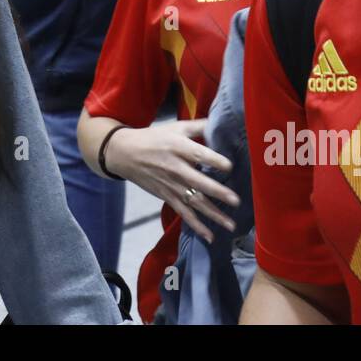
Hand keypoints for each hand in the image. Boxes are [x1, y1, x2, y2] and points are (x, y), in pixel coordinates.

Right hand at [104, 119, 238, 242]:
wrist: (125, 153)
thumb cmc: (154, 138)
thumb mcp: (176, 127)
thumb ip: (199, 127)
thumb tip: (221, 123)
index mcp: (179, 148)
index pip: (199, 155)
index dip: (215, 161)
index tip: (230, 166)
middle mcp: (176, 168)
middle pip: (199, 182)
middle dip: (218, 192)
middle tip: (236, 200)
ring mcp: (171, 185)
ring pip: (195, 202)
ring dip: (213, 215)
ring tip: (231, 225)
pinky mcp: (167, 197)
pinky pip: (184, 213)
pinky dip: (196, 226)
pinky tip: (210, 236)